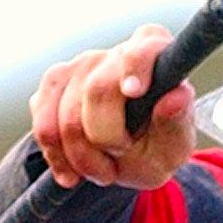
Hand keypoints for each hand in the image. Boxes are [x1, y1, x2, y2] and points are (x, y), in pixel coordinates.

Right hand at [29, 23, 196, 189]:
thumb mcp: (174, 147)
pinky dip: (58, 158)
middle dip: (106, 138)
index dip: (135, 66)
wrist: (128, 160)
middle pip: (97, 91)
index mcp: (153, 57)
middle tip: (120, 158)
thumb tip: (177, 96)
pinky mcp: (53, 85)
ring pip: (65, 115)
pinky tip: (73, 172)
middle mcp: (114, 54)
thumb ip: (177, 123)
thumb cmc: (156, 146)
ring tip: (103, 170)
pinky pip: (44, 127)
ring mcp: (79, 66)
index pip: (143, 49)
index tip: (133, 92)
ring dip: (82, 157)